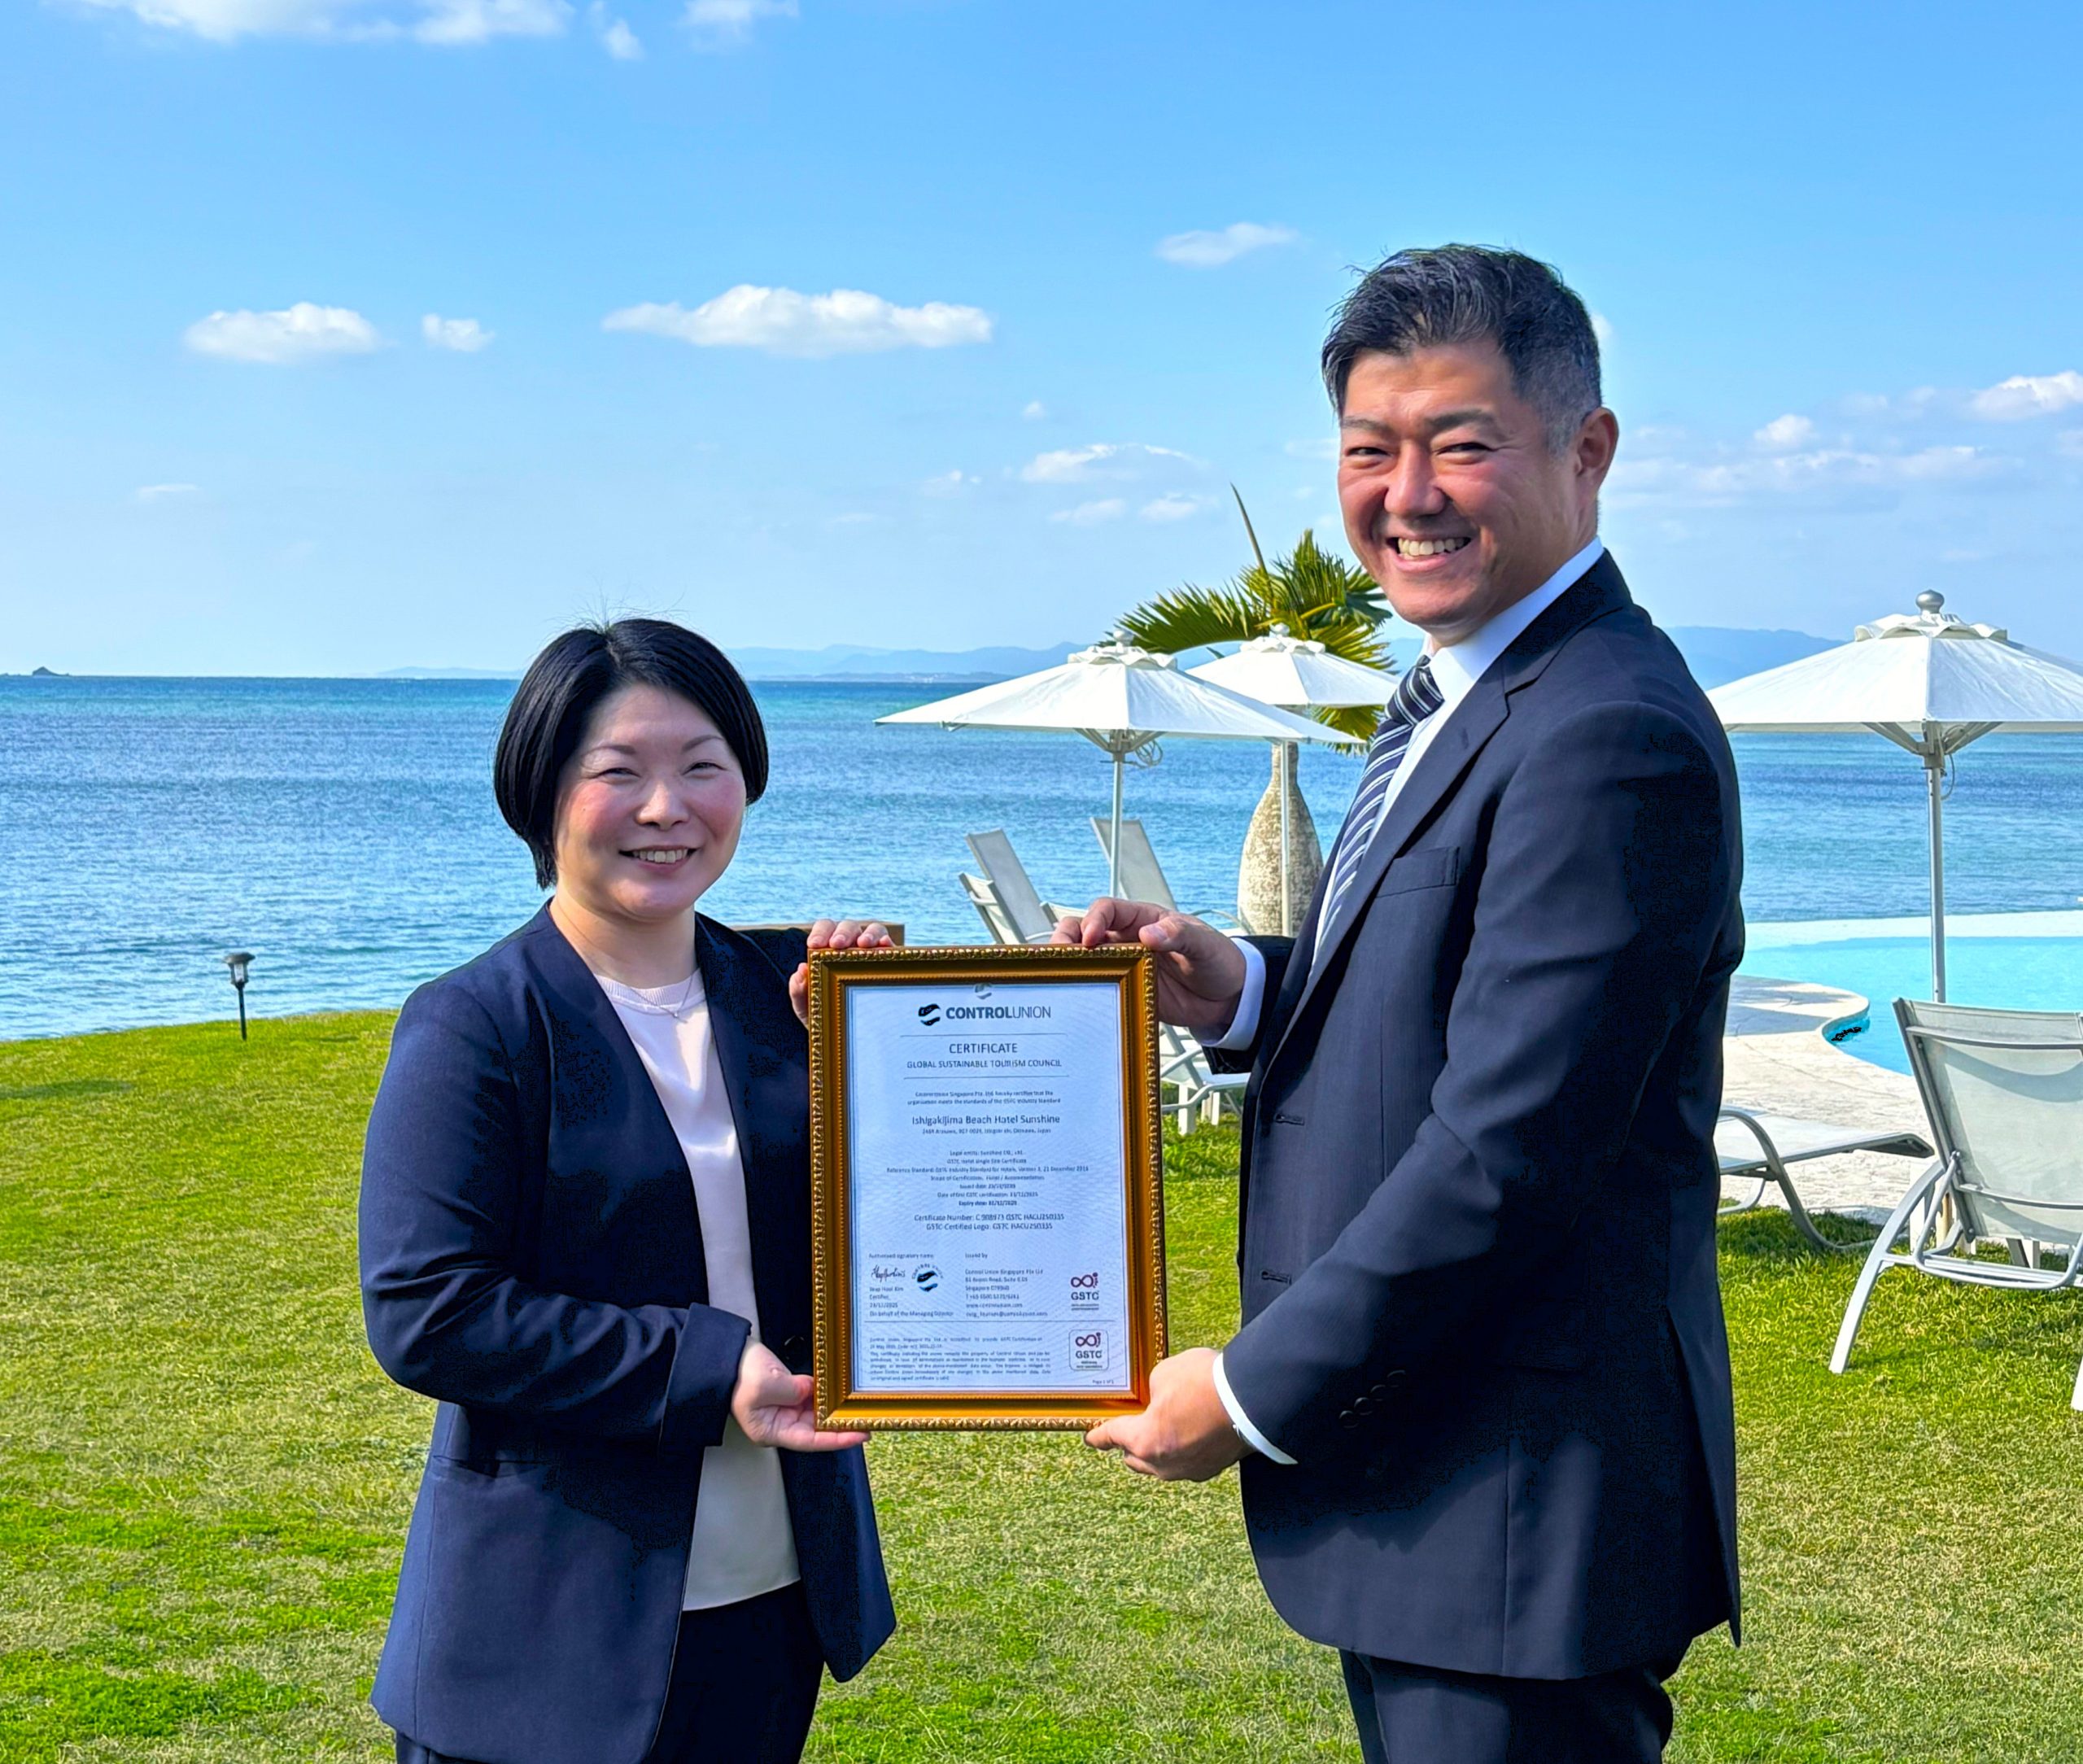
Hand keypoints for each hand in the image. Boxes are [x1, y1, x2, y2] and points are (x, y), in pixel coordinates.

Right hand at [730, 1340, 866, 1451]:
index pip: (810, 1440)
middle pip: (818, 1429)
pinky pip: (815, 1396)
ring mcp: (788, 1408)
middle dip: (841, 1425)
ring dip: (837, 1409)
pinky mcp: (792, 1392)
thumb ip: (793, 1390)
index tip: (860, 1435)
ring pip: (819, 1413)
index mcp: (771, 1431)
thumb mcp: (765, 1385)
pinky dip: (829, 1394)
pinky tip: (844, 1390)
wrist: (730, 1354)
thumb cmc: (740, 1375)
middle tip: (867, 1419)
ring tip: (860, 1407)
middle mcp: (782, 1423)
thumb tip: (812, 1390)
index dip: (837, 1440)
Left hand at [789, 918, 894, 1024]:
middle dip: (843, 932)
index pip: (825, 929)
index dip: (820, 932)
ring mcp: (871, 954)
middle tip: (837, 944)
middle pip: (849, 927)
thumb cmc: (824, 1017)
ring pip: (874, 931)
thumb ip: (798, 990)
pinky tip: (885, 948)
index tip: (814, 945)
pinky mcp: (889, 965)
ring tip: (864, 945)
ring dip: (870, 934)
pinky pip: (892, 948)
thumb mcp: (807, 1008)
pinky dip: (889, 944)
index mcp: (827, 951)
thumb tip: (802, 969)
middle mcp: (850, 947)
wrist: (845, 1037)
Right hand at [1050, 899, 1246, 1037]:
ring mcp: (1123, 967)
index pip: (1107, 910)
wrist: (1228, 998)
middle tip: (1060, 957)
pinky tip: (1078, 1003)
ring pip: (1083, 961)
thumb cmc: (1218, 960)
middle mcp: (1126, 941)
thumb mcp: (1204, 944)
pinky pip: (1097, 991)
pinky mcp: (1125, 993)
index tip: (1091, 938)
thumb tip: (1149, 934)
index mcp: (1143, 919)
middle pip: (1082, 932)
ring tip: (1060, 978)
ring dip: (1069, 967)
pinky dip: (1083, 995)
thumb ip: (1179, 935)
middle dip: (1065, 940)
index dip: (1093, 920)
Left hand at [1083, 1347, 1247, 1481]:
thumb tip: (1158, 1398)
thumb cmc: (1204, 1384)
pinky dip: (1184, 1449)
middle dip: (1129, 1443)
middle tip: (1131, 1424)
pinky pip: (1187, 1462)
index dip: (1098, 1436)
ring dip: (1159, 1447)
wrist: (1252, 1399)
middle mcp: (1164, 1464)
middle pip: (1135, 1458)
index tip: (1091, 1438)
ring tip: (1165, 1426)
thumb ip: (1151, 1391)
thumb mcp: (1163, 1374)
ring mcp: (1191, 1469)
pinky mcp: (1214, 1467)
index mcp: (1144, 1441)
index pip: (1112, 1437)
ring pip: (1162, 1464)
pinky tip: (1190, 1431)